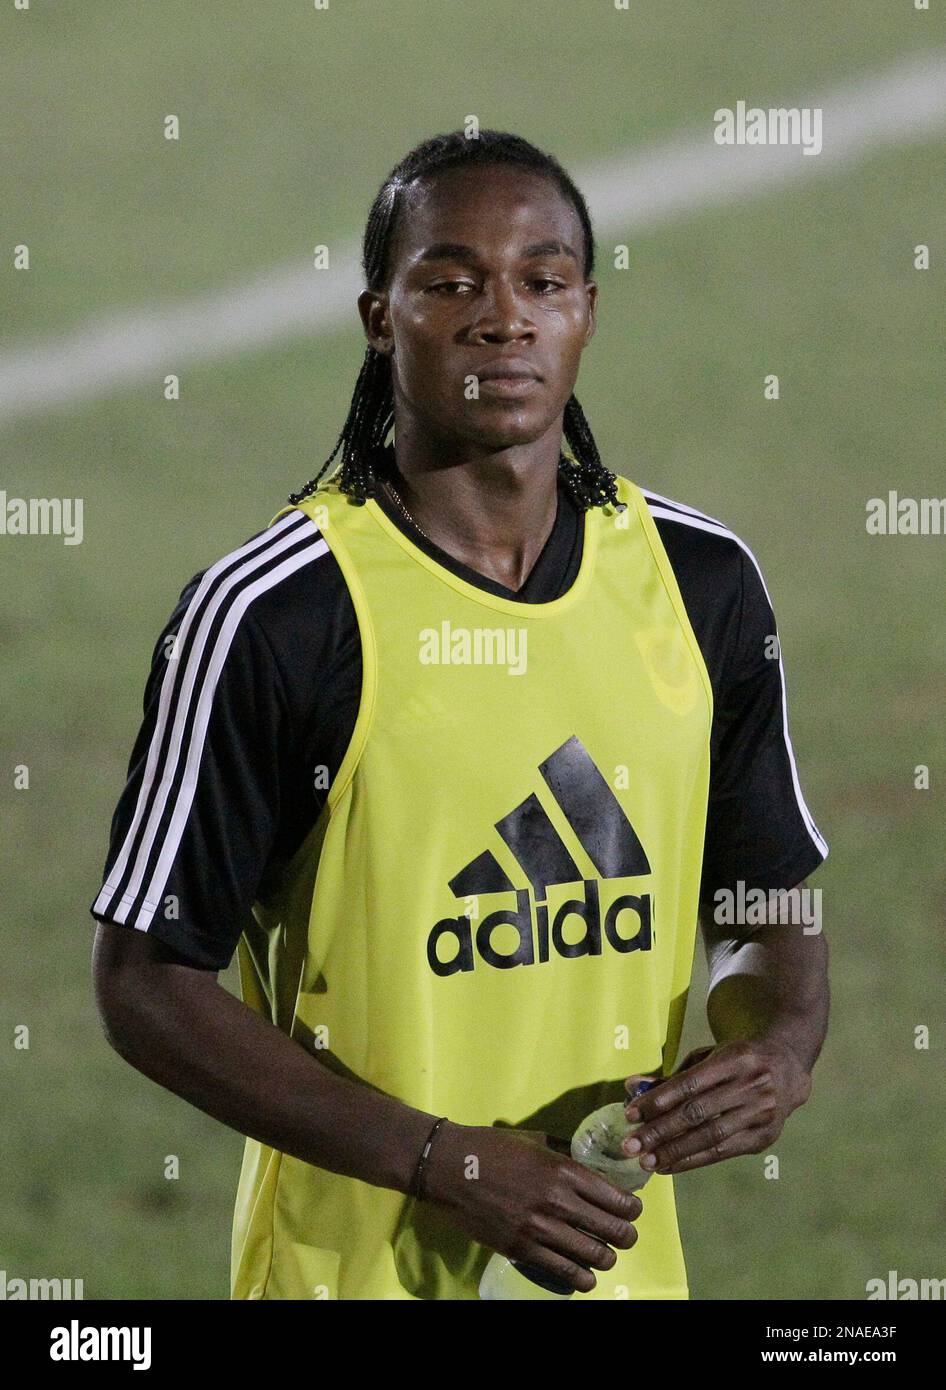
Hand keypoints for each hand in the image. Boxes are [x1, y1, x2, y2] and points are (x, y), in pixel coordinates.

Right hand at [422, 1121, 641, 1292]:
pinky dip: (582, 1278)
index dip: (633, 1209)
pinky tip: (585, 1276)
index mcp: (564, 1170)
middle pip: (615, 1231)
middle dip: (627, 1235)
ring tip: (605, 1255)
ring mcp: (540, 1229)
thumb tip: (591, 1165)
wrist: (449, 1168)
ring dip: (607, 1258)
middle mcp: (558, 1201)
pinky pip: (566, 1273)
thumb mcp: (535, 1140)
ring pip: (596, 1256)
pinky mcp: (522, 1249)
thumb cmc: (492, 1148)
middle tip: (625, 1235)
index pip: (618, 1199)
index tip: (632, 1210)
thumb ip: (565, 1154)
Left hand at [620, 1038, 811, 1173]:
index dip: (658, 1100)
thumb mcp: (707, 1058)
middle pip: (698, 1113)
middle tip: (630, 1145)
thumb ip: (671, 1076)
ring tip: (646, 1161)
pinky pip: (723, 1153)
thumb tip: (632, 1087)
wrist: (787, 1066)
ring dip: (674, 1152)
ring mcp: (761, 1114)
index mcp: (735, 1059)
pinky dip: (693, 1160)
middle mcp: (751, 1086)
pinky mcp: (764, 1137)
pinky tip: (669, 1165)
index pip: (689, 1084)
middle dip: (660, 1131)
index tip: (630, 1114)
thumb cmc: (736, 1061)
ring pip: (710, 1137)